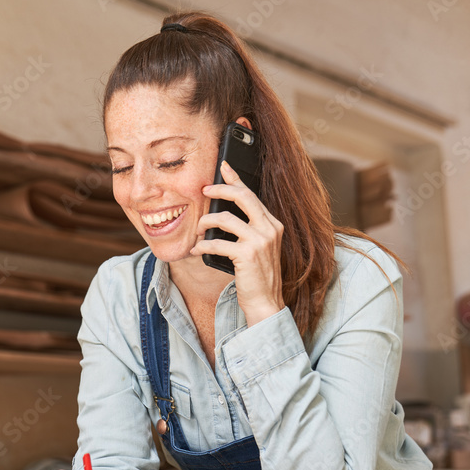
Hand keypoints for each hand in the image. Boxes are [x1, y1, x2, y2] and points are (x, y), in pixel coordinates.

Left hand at [192, 160, 285, 325]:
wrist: (266, 302)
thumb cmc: (256, 276)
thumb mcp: (256, 248)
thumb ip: (246, 230)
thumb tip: (221, 215)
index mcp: (273, 225)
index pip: (252, 195)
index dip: (236, 179)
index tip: (223, 167)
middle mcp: (270, 229)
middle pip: (242, 197)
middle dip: (220, 189)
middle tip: (203, 190)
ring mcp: (260, 241)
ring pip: (225, 218)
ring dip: (206, 222)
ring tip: (198, 230)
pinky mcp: (247, 255)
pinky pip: (217, 243)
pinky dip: (202, 245)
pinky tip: (196, 250)